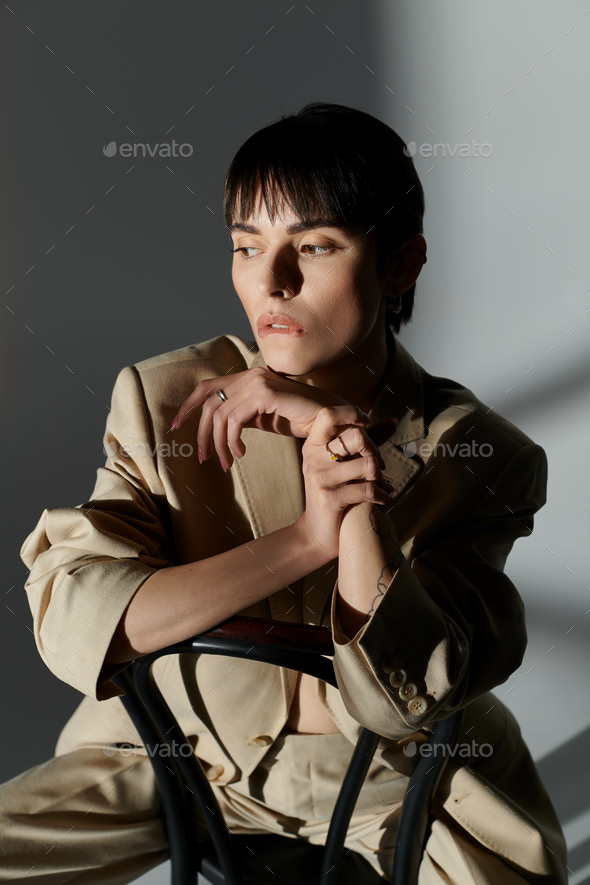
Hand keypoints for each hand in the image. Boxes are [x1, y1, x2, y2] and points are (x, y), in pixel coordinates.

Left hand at [170, 365, 368, 469]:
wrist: (330, 421)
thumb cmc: (300, 420)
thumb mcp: (263, 417)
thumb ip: (242, 415)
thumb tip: (219, 425)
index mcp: (248, 378)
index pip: (207, 387)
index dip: (188, 406)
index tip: (176, 427)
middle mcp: (250, 375)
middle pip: (209, 402)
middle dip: (201, 433)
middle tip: (202, 458)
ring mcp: (257, 381)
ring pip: (220, 414)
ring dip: (218, 443)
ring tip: (225, 463)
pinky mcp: (265, 393)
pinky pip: (235, 420)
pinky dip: (233, 440)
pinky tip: (240, 455)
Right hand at [295, 407, 398, 559]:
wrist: (316, 534)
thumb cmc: (335, 494)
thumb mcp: (344, 464)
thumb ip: (366, 441)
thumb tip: (393, 421)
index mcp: (313, 445)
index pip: (329, 414)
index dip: (353, 414)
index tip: (367, 425)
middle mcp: (313, 458)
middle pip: (357, 436)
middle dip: (375, 451)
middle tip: (378, 467)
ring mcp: (320, 478)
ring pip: (368, 464)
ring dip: (381, 478)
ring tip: (380, 486)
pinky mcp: (330, 498)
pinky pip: (368, 489)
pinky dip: (382, 496)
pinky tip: (384, 500)